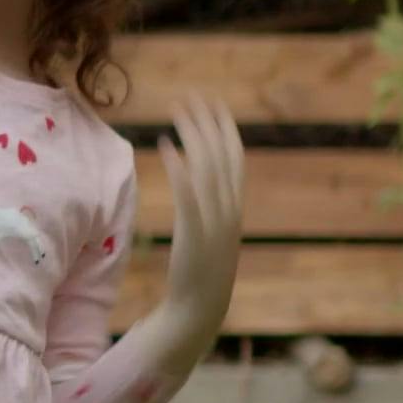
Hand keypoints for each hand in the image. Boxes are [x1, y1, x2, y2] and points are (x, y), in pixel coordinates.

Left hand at [157, 92, 246, 338]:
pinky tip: (167, 146)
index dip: (224, 127)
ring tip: (177, 109)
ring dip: (193, 134)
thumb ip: (211, 204)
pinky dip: (180, 166)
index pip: (234, 156)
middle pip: (221, 153)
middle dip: (208, 120)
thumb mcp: (212, 232)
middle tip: (191, 94)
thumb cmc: (201, 271)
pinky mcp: (194, 231)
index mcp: (235, 206)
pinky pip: (188, 192)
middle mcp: (229, 207)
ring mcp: (214, 219)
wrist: (199, 308)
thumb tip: (198, 176)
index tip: (212, 102)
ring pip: (207, 165)